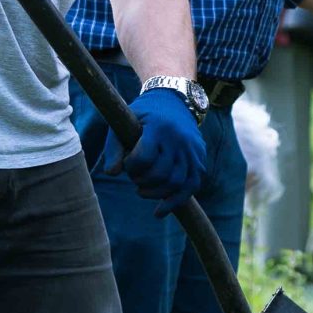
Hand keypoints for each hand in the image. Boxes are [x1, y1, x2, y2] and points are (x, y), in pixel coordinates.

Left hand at [116, 88, 208, 208]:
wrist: (175, 101)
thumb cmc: (144, 114)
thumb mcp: (125, 122)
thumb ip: (115, 147)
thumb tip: (112, 173)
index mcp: (159, 127)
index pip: (143, 158)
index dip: (131, 166)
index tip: (127, 163)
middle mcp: (179, 139)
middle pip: (160, 174)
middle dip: (142, 181)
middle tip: (134, 177)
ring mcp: (192, 150)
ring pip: (176, 183)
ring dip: (155, 194)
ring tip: (142, 191)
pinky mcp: (199, 160)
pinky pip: (191, 186)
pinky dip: (175, 201)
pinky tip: (159, 211)